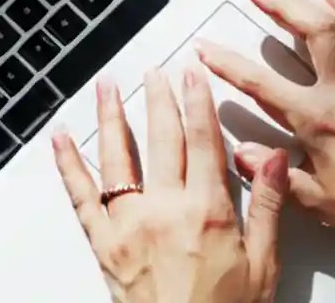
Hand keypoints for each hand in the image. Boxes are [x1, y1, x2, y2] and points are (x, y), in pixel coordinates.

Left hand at [52, 65, 288, 302]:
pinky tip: (60, 138)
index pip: (203, 140)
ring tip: (108, 85)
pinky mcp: (103, 246)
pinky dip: (68, 164)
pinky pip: (80, 197)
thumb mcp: (263, 265)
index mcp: (207, 212)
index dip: (197, 101)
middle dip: (158, 99)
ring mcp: (128, 227)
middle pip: (160, 139)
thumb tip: (274, 156)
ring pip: (117, 158)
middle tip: (155, 70)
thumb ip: (266, 206)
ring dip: (111, 117)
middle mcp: (164, 211)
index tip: (193, 72)